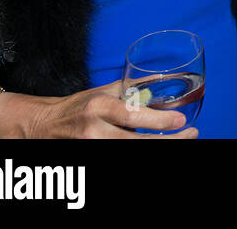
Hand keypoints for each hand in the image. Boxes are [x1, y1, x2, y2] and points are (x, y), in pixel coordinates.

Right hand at [0, 81, 197, 138]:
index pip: (132, 115)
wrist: (46, 124)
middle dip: (168, 141)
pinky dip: (141, 152)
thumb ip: (134, 88)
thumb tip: (165, 79)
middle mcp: (94, 130)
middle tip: (191, 133)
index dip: (158, 120)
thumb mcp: (106, 90)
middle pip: (135, 142)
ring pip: (129, 152)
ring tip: (180, 141)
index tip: (180, 120)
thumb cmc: (81, 104)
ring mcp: (91, 147)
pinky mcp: (90, 158)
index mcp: (99, 107)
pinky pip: (120, 156)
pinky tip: (159, 146)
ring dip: (158, 147)